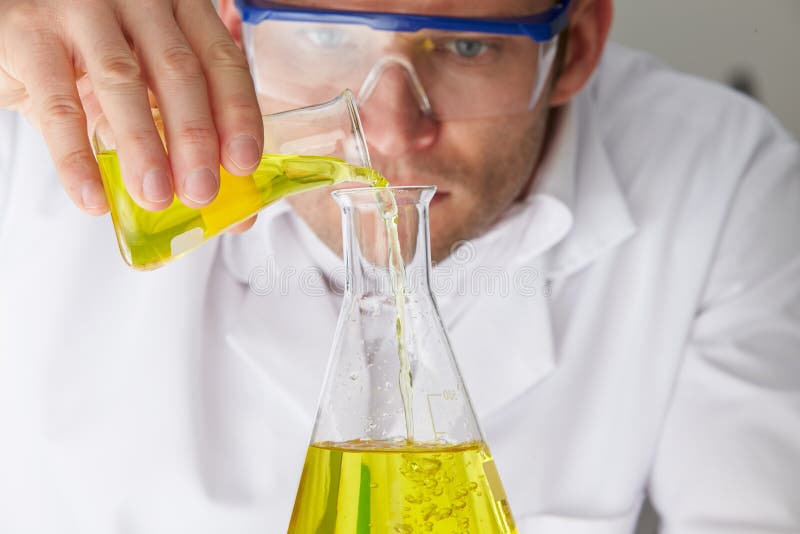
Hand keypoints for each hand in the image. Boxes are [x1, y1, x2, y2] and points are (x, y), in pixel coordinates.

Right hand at [0, 0, 262, 227]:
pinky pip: (57, 104)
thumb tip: (212, 199)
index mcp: (176, 7)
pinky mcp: (27, 32)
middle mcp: (136, 0)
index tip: (243, 162)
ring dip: (144, 146)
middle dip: (196, 137)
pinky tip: (91, 195)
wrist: (9, 20)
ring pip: (123, 82)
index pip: (221, 59)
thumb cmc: (82, 50)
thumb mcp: (135, 77)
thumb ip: (166, 127)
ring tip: (156, 196)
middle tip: (202, 190)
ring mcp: (81, 9)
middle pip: (179, 70)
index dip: (237, 113)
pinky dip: (75, 157)